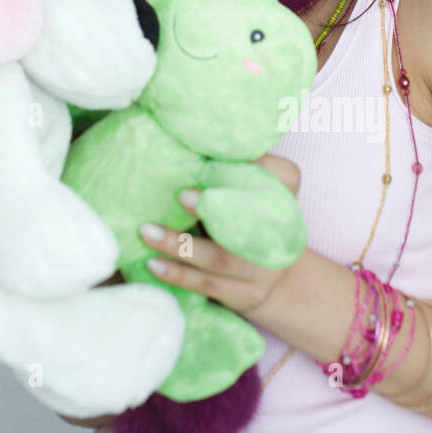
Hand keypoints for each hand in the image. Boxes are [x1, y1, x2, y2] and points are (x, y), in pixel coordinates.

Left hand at [137, 153, 301, 318]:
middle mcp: (281, 235)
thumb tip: (195, 136)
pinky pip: (208, 286)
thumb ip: (236, 166)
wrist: (277, 278)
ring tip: (147, 232)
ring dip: (180, 245)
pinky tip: (153, 264)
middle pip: (249, 222)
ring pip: (219, 259)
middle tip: (180, 194)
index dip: (257, 168)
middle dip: (213, 210)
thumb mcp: (256, 189)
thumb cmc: (250, 218)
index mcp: (284, 198)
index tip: (218, 162)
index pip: (283, 177)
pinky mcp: (243, 295)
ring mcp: (263, 270)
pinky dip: (179, 275)